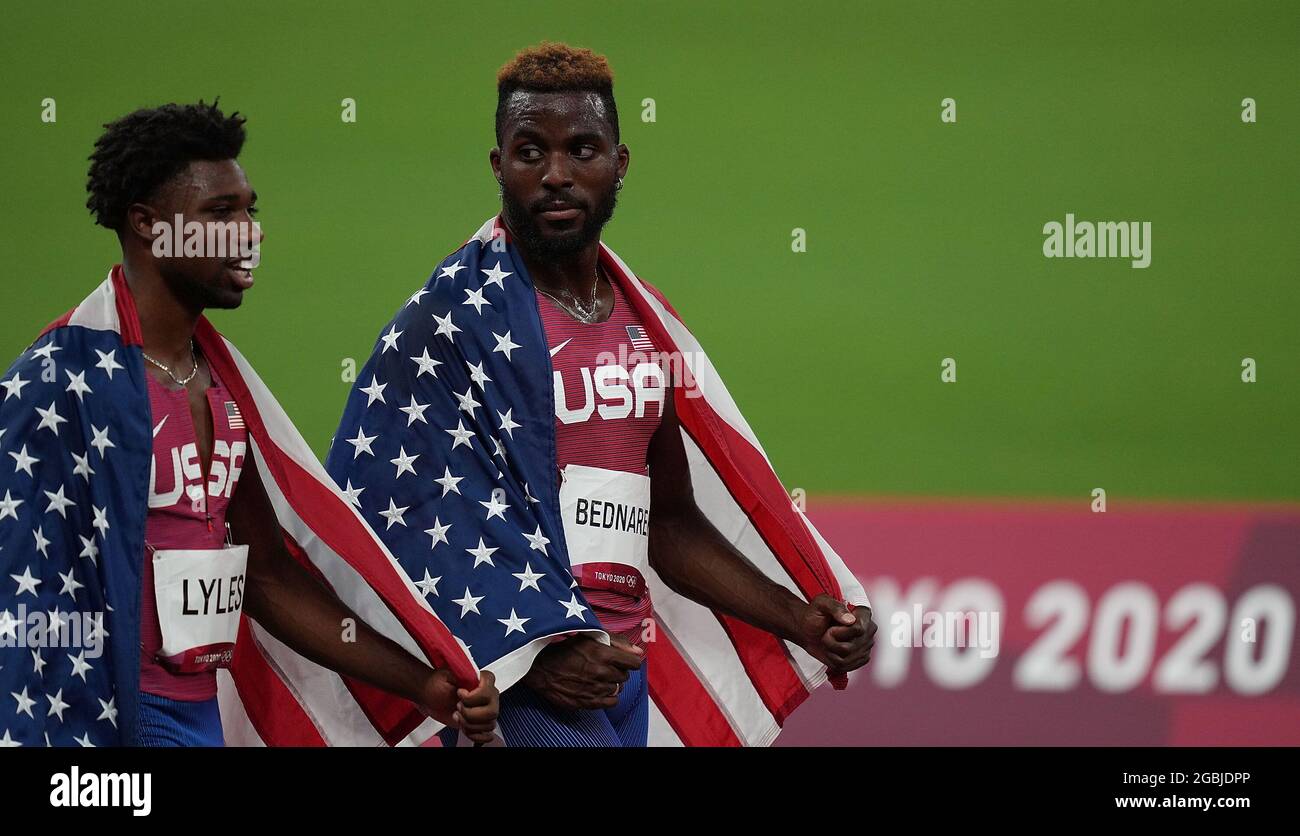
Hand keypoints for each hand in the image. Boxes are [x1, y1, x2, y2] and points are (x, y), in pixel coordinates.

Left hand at [418, 669, 498, 743]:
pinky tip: (464, 727)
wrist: (431, 695)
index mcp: (482, 681)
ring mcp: (485, 710)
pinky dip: (474, 735)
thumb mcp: (447, 674)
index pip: (489, 691)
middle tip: (458, 707)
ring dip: (469, 724)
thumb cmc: (437, 684)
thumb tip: (473, 675)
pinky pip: (487, 734)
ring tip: (458, 716)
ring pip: (489, 724)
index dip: (474, 697)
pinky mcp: (480, 723)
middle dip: (470, 714)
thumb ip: (462, 673)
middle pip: (491, 711)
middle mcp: (488, 695)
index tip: (460, 694)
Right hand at [522, 634, 643, 710]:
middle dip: (618, 671)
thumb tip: (639, 651)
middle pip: (625, 676)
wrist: (541, 667)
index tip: (622, 660)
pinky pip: (611, 702)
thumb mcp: (590, 636)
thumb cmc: (565, 648)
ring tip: (598, 677)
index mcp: (603, 654)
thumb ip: (617, 642)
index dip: (629, 661)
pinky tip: (598, 689)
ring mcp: (595, 689)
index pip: (634, 663)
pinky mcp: (588, 702)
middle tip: (604, 666)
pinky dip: (608, 696)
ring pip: (618, 689)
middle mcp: (601, 672)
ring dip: (611, 683)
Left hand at [794, 594, 876, 674]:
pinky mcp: (861, 659)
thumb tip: (850, 620)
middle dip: (832, 642)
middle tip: (826, 633)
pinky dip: (834, 661)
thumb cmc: (815, 614)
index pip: (859, 630)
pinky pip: (847, 666)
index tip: (831, 627)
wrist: (809, 629)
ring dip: (831, 651)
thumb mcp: (821, 604)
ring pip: (848, 658)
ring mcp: (866, 645)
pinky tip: (832, 651)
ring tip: (828, 642)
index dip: (840, 632)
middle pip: (851, 647)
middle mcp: (869, 629)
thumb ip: (835, 607)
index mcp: (863, 613)